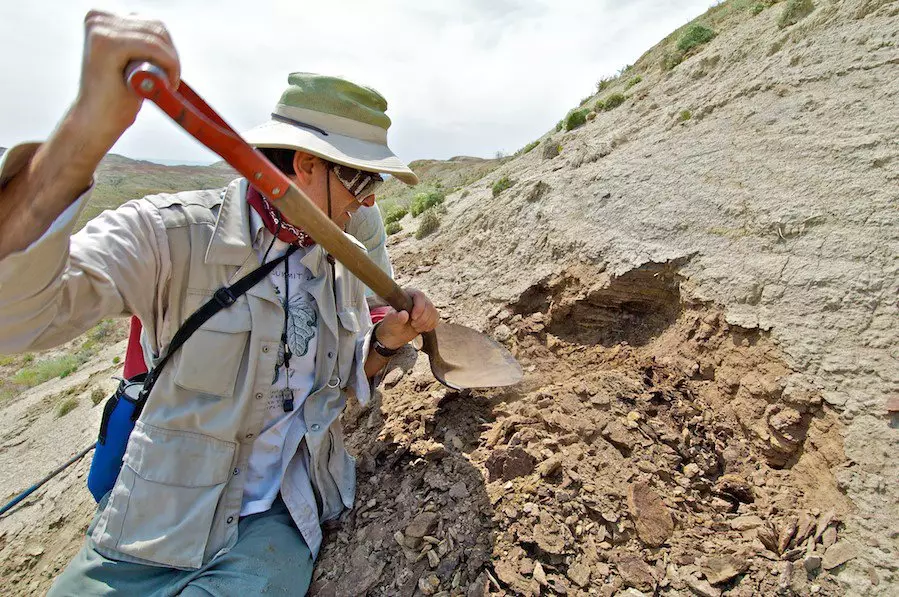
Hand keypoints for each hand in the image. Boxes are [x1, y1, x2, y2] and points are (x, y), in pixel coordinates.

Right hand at [73, 11, 180, 155]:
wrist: (96, 122)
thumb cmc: (115, 98)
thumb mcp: (131, 62)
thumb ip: (141, 42)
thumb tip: (162, 32)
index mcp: (101, 18)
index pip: (151, 23)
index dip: (167, 49)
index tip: (167, 73)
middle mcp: (98, 18)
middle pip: (156, 27)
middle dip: (170, 56)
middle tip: (169, 82)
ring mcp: (100, 29)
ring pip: (157, 38)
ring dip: (171, 64)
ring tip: (166, 85)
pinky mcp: (107, 43)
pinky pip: (154, 48)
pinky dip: (168, 66)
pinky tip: (166, 84)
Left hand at [375, 289, 437, 349]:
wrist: (396, 333)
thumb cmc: (391, 324)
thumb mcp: (390, 321)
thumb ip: (395, 317)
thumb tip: (404, 314)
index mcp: (408, 294)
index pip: (419, 296)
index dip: (419, 307)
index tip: (413, 318)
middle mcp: (419, 298)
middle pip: (429, 306)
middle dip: (422, 319)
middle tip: (412, 325)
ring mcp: (426, 306)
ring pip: (434, 313)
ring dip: (426, 323)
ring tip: (415, 327)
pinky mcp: (431, 314)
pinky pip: (436, 318)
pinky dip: (430, 326)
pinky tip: (421, 328)